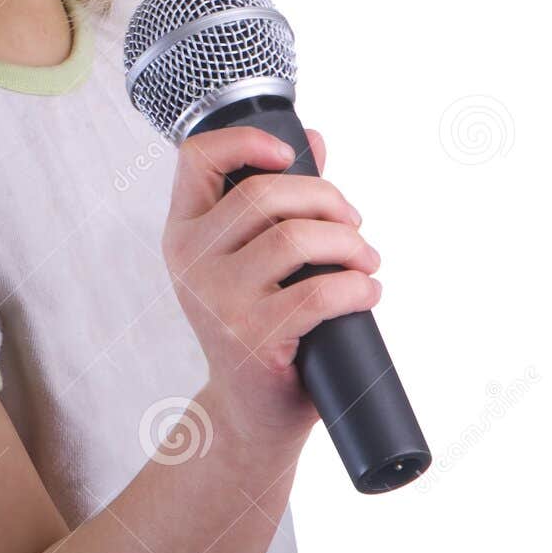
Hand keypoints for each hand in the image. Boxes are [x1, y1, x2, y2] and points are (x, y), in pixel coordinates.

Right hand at [160, 125, 381, 447]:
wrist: (251, 414)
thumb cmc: (258, 327)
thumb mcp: (253, 261)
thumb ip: (279, 201)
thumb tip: (313, 138)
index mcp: (184, 231)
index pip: (197, 158)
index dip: (247, 142)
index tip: (290, 155)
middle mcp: (190, 260)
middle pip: (266, 195)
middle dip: (329, 202)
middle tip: (355, 227)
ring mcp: (216, 300)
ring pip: (295, 238)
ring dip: (350, 245)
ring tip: (366, 263)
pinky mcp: (251, 337)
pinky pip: (317, 292)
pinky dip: (356, 287)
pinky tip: (367, 293)